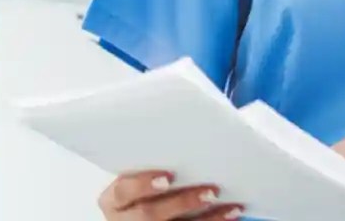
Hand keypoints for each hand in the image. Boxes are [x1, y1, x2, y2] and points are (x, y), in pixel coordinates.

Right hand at [97, 170, 242, 219]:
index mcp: (114, 199)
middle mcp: (126, 219)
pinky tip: (231, 214)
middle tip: (210, 191)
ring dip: (207, 217)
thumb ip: (149, 163)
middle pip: (150, 214)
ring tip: (229, 205)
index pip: (124, 191)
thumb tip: (186, 132)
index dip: (144, 185)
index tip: (167, 177)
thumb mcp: (133, 177)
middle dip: (182, 203)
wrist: (135, 215)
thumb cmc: (138, 188)